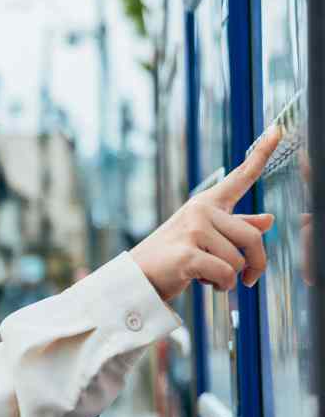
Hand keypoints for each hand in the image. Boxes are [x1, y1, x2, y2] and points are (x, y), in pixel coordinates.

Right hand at [130, 126, 282, 301]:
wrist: (137, 277)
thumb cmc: (173, 256)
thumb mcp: (206, 237)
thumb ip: (237, 227)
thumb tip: (269, 219)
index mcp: (207, 204)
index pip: (240, 176)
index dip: (262, 153)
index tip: (278, 130)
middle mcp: (201, 211)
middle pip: (253, 237)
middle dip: (256, 264)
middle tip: (248, 278)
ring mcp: (193, 230)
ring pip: (239, 260)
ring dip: (232, 279)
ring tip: (211, 277)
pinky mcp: (187, 253)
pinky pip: (225, 274)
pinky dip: (222, 286)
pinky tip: (207, 284)